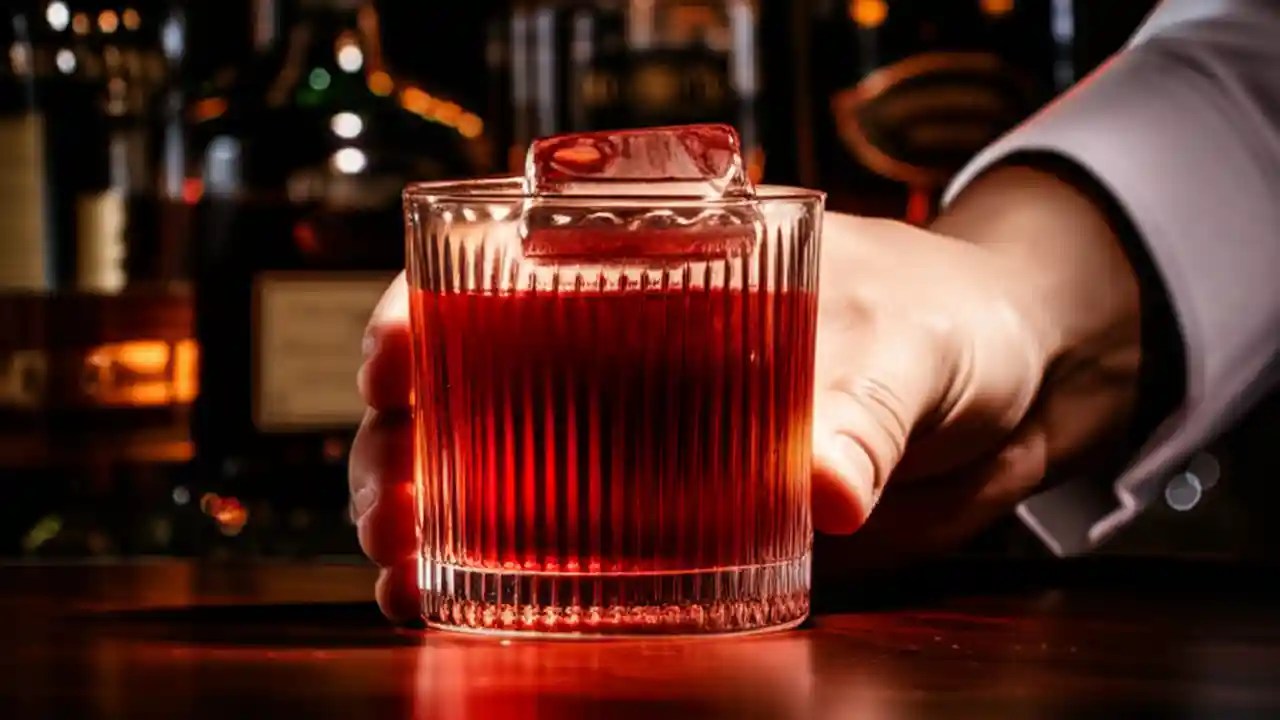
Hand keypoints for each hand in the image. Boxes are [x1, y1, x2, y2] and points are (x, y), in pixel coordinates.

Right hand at [351, 163, 1144, 619]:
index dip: (429, 307)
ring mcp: (641, 439)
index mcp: (663, 270)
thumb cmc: (952, 319)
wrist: (1008, 390)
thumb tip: (827, 490)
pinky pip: (570, 546)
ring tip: (408, 579)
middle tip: (395, 508)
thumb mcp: (914, 346)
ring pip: (496, 470)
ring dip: (435, 521)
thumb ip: (871, 407)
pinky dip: (507, 578)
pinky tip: (467, 610)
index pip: (510, 270)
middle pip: (471, 384)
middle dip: (407, 442)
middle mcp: (627, 353)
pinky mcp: (674, 516)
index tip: (392, 358)